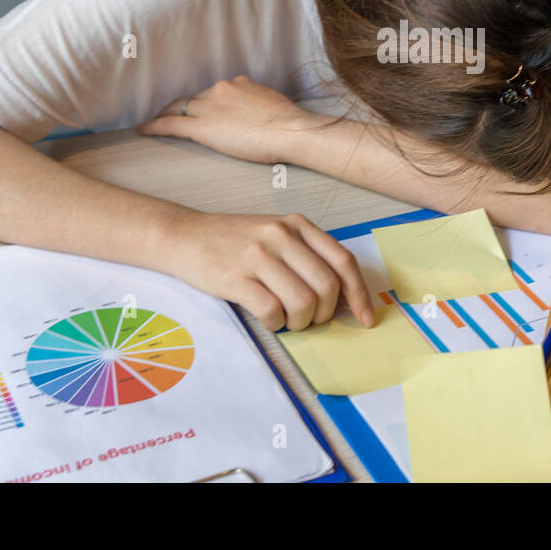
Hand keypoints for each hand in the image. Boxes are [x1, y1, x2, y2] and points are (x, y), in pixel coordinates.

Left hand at [137, 76, 316, 163]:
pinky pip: (171, 124)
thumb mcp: (272, 105)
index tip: (198, 108)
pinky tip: (143, 130)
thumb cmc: (289, 124)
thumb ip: (256, 105)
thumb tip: (255, 114)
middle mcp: (221, 90)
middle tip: (167, 114)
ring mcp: (211, 107)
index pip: (212, 93)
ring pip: (180, 108)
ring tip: (153, 122)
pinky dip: (155, 126)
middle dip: (180, 106)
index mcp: (238, 84)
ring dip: (166, 114)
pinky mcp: (203, 127)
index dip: (201, 102)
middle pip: (193, 98)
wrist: (290, 130)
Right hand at [167, 210, 374, 330]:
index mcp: (297, 225)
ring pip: (303, 302)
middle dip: (325, 314)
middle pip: (327, 287)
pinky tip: (268, 318)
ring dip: (300, 322)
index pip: (342, 261)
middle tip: (309, 319)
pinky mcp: (235, 278)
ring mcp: (257, 256)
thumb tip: (344, 299)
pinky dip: (276, 324)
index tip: (365, 318)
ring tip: (287, 319)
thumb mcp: (276, 235)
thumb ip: (308, 257)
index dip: (359, 294)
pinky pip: (272, 312)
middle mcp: (281, 236)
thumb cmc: (234, 240)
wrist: (184, 236)